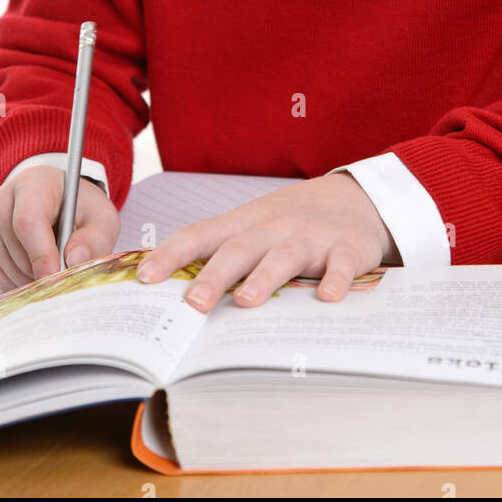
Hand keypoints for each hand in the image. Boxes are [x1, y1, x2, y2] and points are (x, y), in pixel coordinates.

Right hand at [0, 165, 119, 291]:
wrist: (61, 205)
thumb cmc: (81, 209)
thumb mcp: (101, 217)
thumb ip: (96, 238)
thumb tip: (75, 260)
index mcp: (33, 184)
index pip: (28, 222)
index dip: (42, 254)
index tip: (58, 277)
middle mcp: (3, 202)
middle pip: (19, 251)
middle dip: (45, 271)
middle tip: (68, 271)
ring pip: (10, 268)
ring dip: (36, 279)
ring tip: (57, 263)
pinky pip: (2, 279)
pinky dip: (24, 284)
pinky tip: (41, 269)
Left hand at [135, 173, 400, 312]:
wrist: (356, 198)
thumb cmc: (292, 222)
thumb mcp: (254, 227)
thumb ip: (221, 253)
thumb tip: (169, 293)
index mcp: (245, 223)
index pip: (200, 235)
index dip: (171, 255)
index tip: (144, 278)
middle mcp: (273, 227)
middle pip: (239, 249)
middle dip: (214, 275)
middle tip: (192, 304)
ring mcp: (311, 237)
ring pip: (284, 255)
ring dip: (264, 277)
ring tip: (246, 301)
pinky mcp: (347, 248)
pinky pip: (341, 264)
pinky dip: (335, 280)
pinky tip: (328, 298)